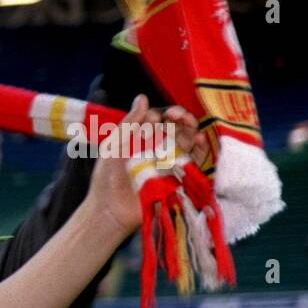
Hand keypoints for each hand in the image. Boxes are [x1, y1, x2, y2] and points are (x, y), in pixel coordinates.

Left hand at [88, 95, 203, 237]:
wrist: (109, 210)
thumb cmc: (106, 178)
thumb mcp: (113, 146)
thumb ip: (129, 123)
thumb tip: (142, 98)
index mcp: (141, 139)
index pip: (160, 120)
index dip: (165, 114)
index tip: (162, 116)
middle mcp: (156, 148)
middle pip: (177, 128)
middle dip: (182, 118)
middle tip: (179, 116)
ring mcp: (168, 162)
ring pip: (187, 141)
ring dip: (192, 130)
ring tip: (190, 125)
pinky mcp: (177, 177)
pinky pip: (194, 161)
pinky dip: (200, 149)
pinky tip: (199, 140)